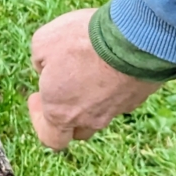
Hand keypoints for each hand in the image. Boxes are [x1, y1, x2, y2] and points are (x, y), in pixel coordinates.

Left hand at [28, 8, 157, 149]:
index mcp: (61, 113)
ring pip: (100, 114)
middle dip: (67, 112)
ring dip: (91, 99)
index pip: (51, 139)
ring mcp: (117, 110)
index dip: (40, 120)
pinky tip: (111, 63)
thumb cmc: (82, 40)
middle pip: (77, 129)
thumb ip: (39, 61)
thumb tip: (47, 67)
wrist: (133, 36)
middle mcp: (90, 119)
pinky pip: (121, 97)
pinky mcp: (138, 97)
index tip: (38, 97)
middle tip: (62, 87)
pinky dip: (113, 86)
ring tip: (88, 71)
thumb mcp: (43, 42)